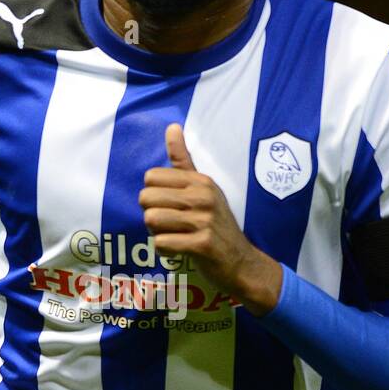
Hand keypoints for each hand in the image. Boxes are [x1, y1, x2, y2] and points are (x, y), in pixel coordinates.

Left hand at [138, 124, 283, 315]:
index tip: (170, 207)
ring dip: (156, 232)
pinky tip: (179, 251)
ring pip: (151, 219)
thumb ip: (183, 161)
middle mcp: (203, 196)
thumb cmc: (217, 225)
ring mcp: (204, 220)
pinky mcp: (202, 244)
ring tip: (174, 236)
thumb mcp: (204, 189)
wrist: (242, 262)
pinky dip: (164, 250)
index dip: (153, 195)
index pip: (151, 177)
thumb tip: (171, 126)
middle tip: (171, 225)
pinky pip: (161, 242)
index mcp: (200, 181)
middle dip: (151, 215)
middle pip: (146, 198)